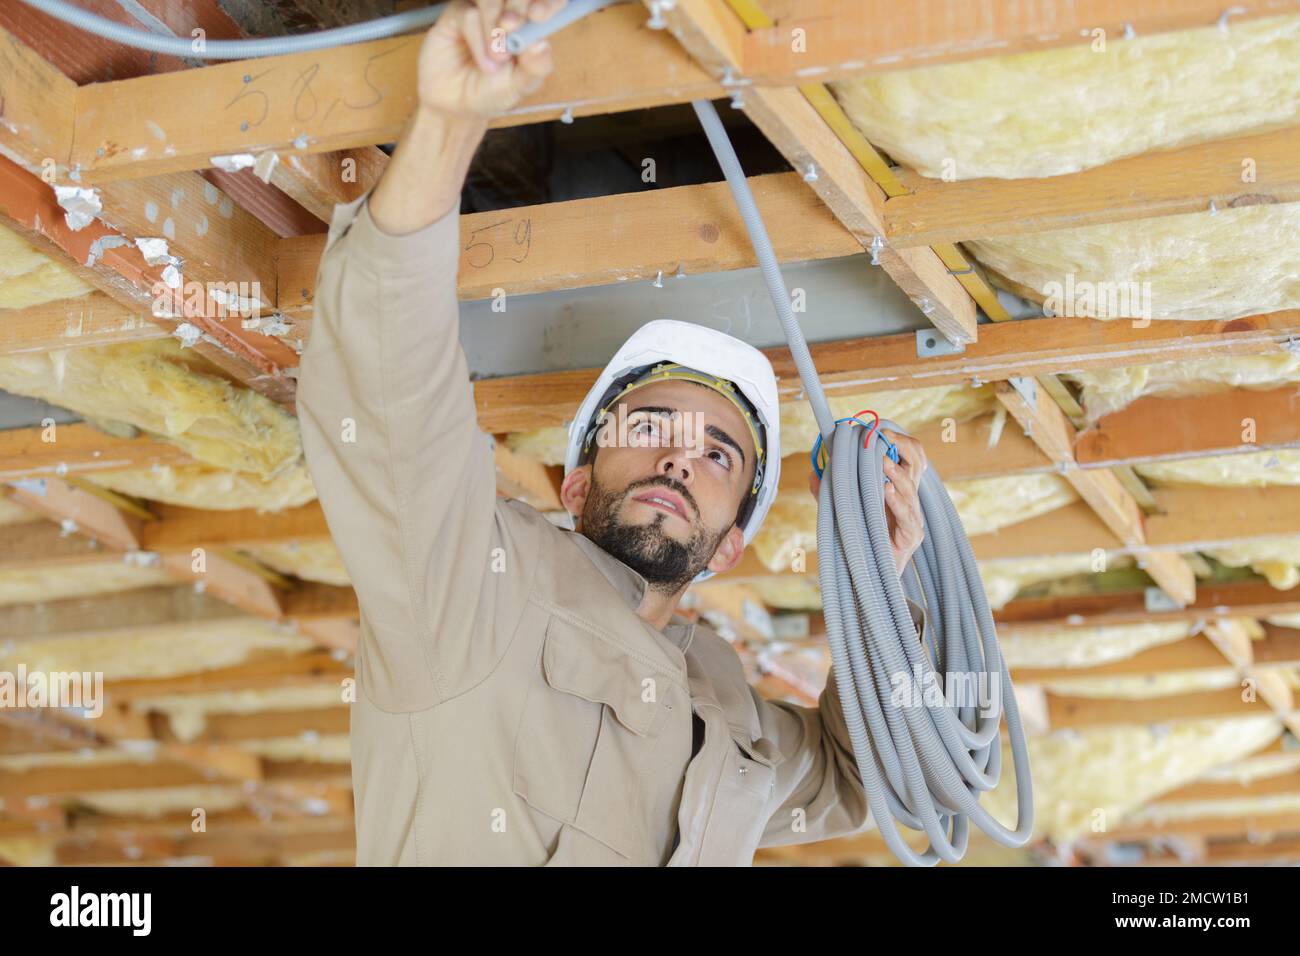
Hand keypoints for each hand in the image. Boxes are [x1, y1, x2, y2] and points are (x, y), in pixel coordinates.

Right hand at [417, 0, 564, 119]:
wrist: (458, 104)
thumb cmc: (494, 90)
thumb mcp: (521, 85)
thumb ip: (536, 66)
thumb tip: (542, 44)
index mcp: (531, 23)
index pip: (547, 1)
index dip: (546, 3)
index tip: (539, 15)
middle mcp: (508, 10)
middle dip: (518, 8)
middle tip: (512, 28)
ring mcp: (483, 9)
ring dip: (494, 27)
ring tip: (497, 57)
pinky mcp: (458, 13)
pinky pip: (469, 13)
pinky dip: (478, 40)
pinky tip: (483, 62)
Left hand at [807, 428, 927, 575]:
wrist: (869, 577)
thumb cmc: (860, 540)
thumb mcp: (842, 511)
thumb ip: (829, 494)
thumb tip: (813, 474)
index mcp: (897, 490)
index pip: (908, 459)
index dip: (900, 442)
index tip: (881, 430)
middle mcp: (909, 501)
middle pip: (917, 467)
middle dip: (903, 450)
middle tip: (885, 439)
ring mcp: (913, 519)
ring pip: (911, 491)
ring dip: (896, 475)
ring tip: (884, 462)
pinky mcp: (913, 537)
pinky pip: (908, 517)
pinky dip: (897, 503)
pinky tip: (887, 491)